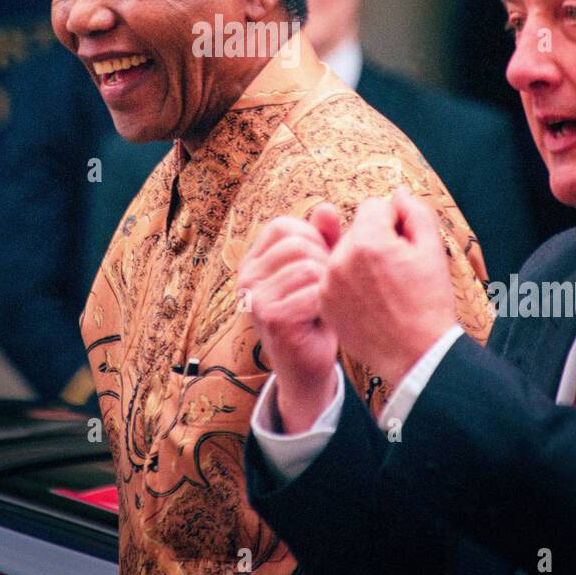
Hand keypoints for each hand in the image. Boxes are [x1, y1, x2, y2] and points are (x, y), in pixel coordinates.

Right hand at [238, 205, 341, 432]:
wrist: (306, 367)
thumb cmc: (312, 314)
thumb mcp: (316, 269)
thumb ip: (321, 238)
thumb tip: (325, 207)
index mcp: (253, 261)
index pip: (284, 226)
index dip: (312, 238)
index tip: (320, 263)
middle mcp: (247, 278)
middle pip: (298, 244)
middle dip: (324, 262)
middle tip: (326, 288)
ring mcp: (256, 299)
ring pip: (309, 267)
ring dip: (328, 285)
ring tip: (324, 303)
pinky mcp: (273, 319)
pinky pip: (313, 293)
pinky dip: (328, 304)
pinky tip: (323, 318)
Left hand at [319, 186, 456, 387]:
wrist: (417, 354)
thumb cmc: (429, 301)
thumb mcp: (432, 250)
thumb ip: (415, 212)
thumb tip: (397, 193)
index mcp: (368, 241)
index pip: (373, 207)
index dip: (394, 223)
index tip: (405, 248)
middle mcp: (341, 258)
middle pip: (357, 229)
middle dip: (376, 241)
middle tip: (397, 272)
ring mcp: (329, 282)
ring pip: (344, 252)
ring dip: (360, 261)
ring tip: (383, 288)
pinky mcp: (324, 302)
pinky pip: (334, 276)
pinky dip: (348, 282)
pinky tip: (369, 301)